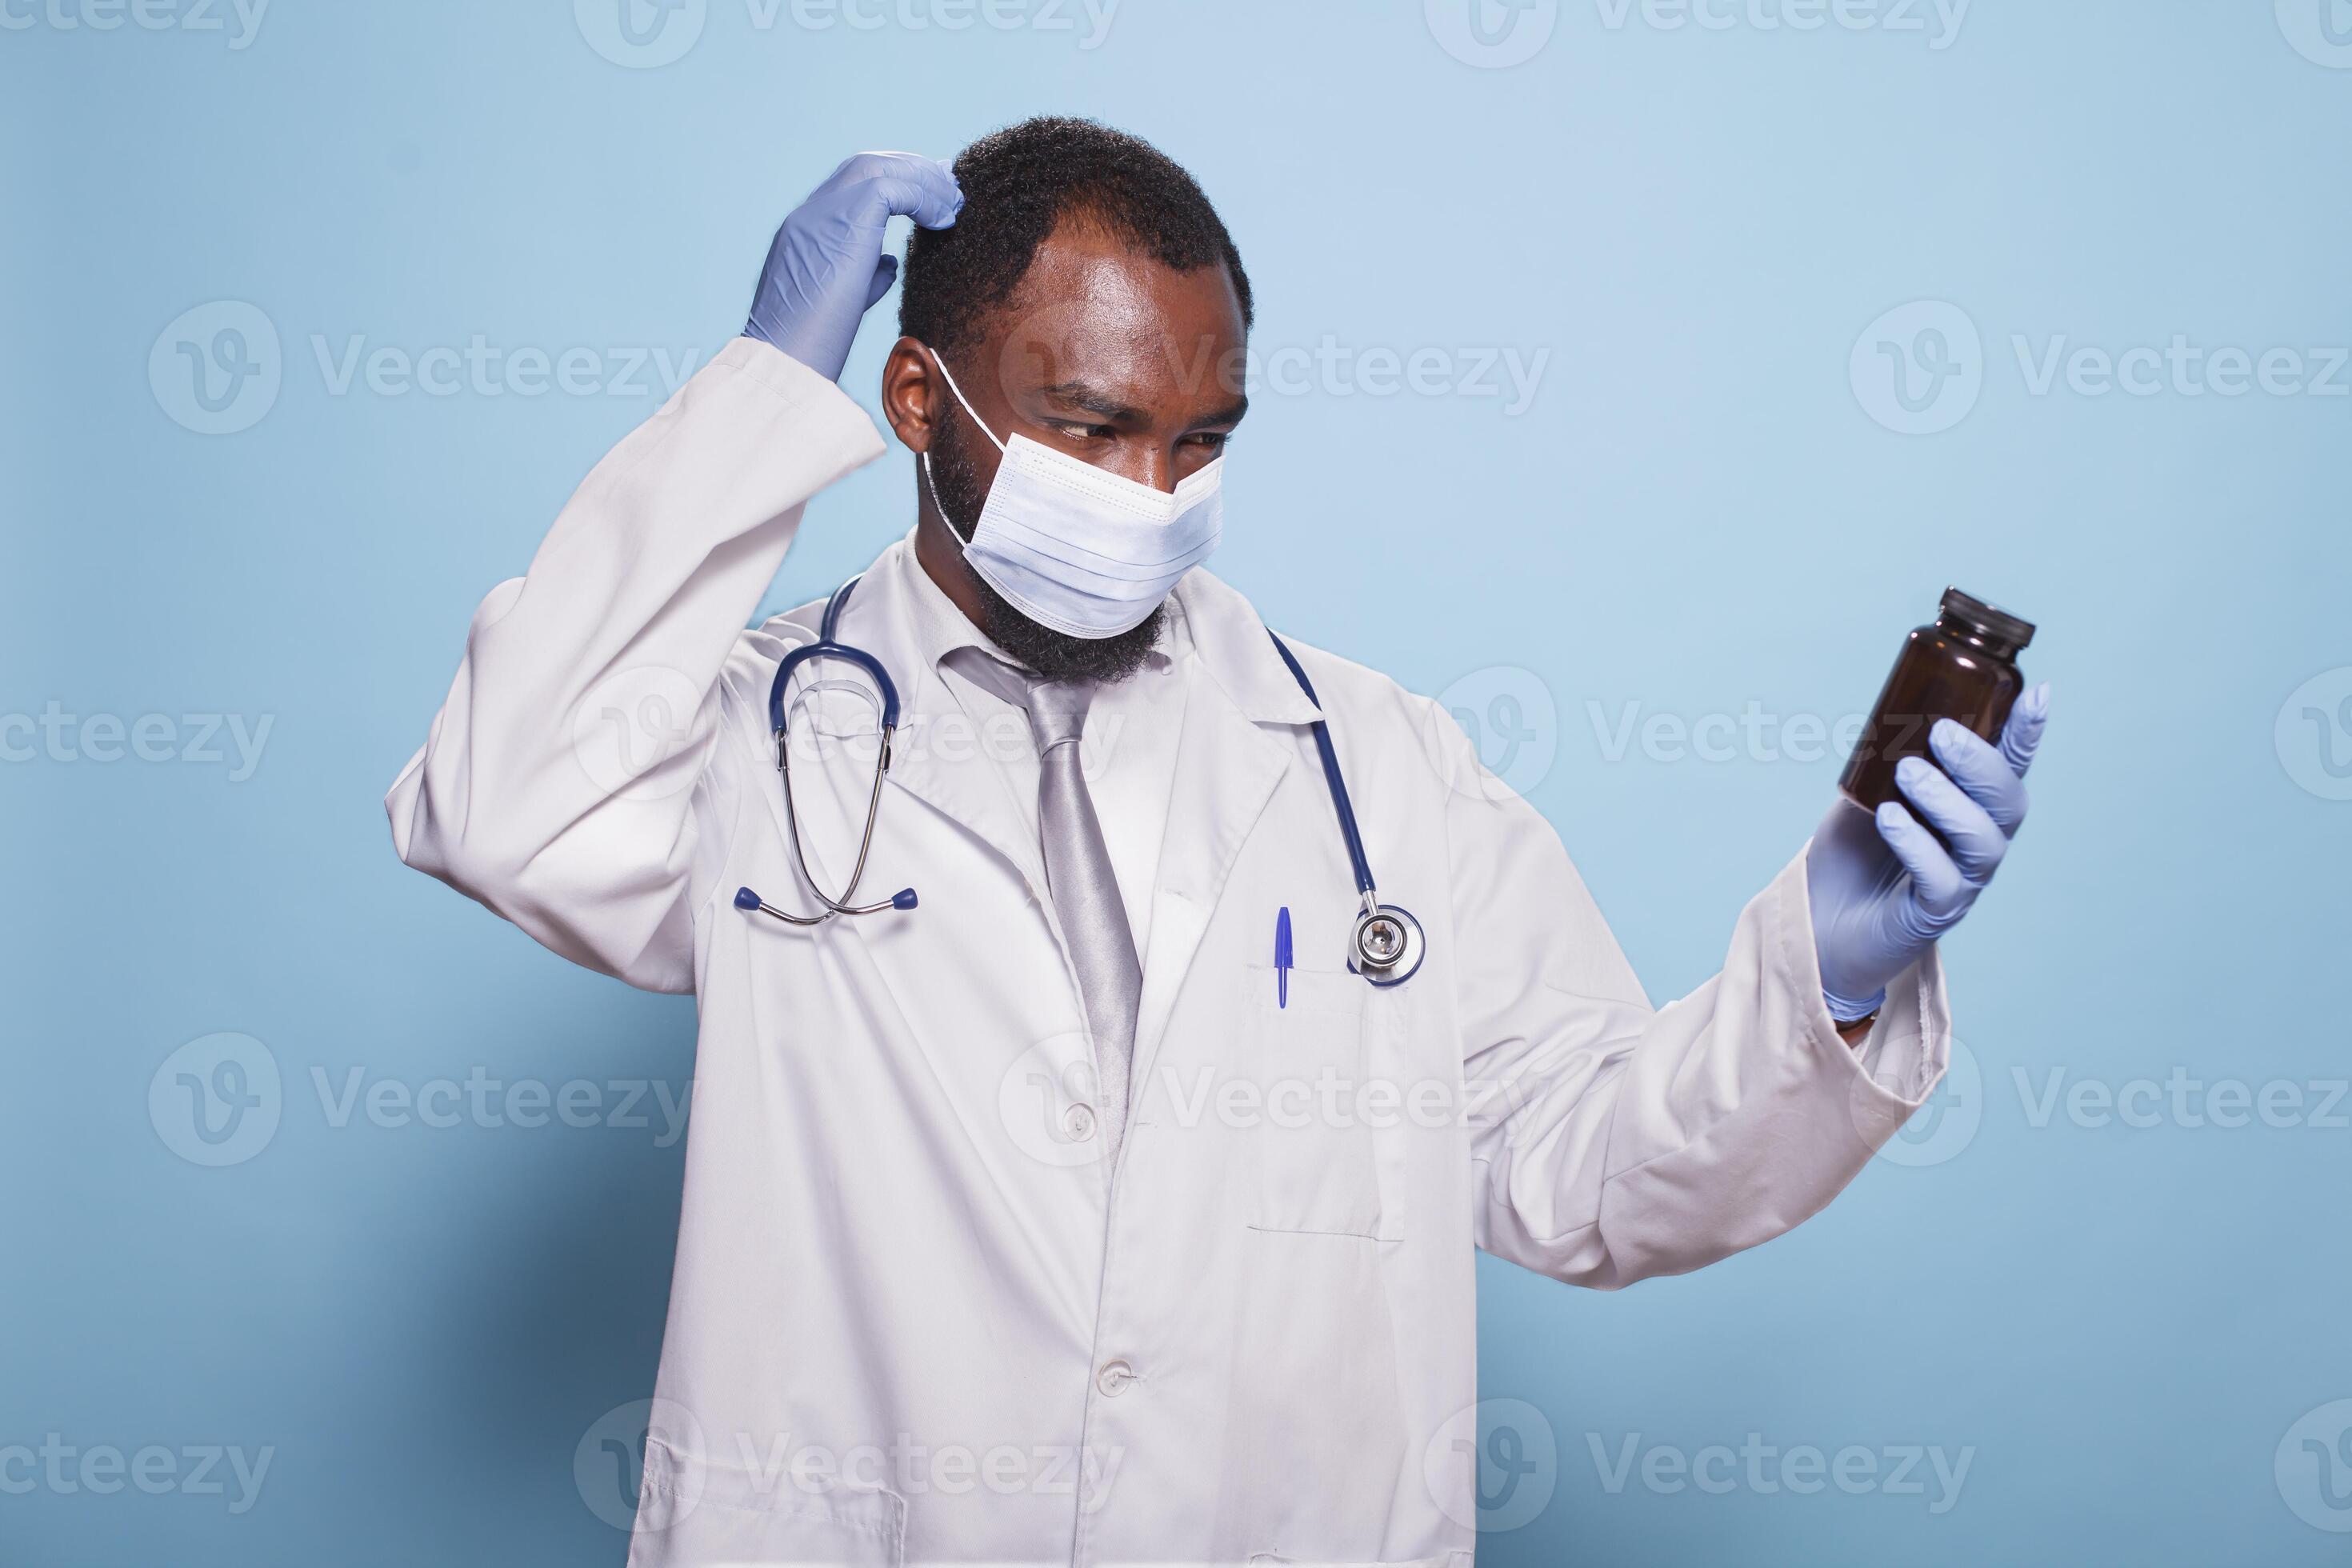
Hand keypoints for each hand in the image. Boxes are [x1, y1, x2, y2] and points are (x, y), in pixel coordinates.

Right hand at [743, 151, 962, 382]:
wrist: (786, 357)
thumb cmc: (811, 346)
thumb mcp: (842, 301)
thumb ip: (866, 273)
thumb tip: (891, 262)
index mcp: (806, 231)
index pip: (851, 186)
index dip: (892, 180)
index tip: (927, 190)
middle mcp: (810, 214)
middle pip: (864, 166)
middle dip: (909, 168)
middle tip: (948, 182)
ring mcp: (822, 212)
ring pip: (877, 167)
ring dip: (921, 179)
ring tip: (954, 199)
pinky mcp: (844, 219)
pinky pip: (892, 187)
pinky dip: (923, 196)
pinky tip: (943, 218)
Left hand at [1807, 686, 2049, 1022]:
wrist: (1818, 920)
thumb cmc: (1852, 850)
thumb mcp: (1870, 789)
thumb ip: (1891, 756)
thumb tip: (1898, 708)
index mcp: (1971, 807)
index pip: (2011, 768)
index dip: (2027, 734)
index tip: (2038, 693)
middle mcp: (1978, 844)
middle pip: (2008, 804)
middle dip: (1981, 763)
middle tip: (1939, 734)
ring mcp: (1962, 881)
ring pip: (1982, 840)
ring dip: (1947, 799)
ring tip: (1907, 774)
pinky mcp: (1933, 915)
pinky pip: (1942, 880)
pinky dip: (1917, 843)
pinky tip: (1890, 818)